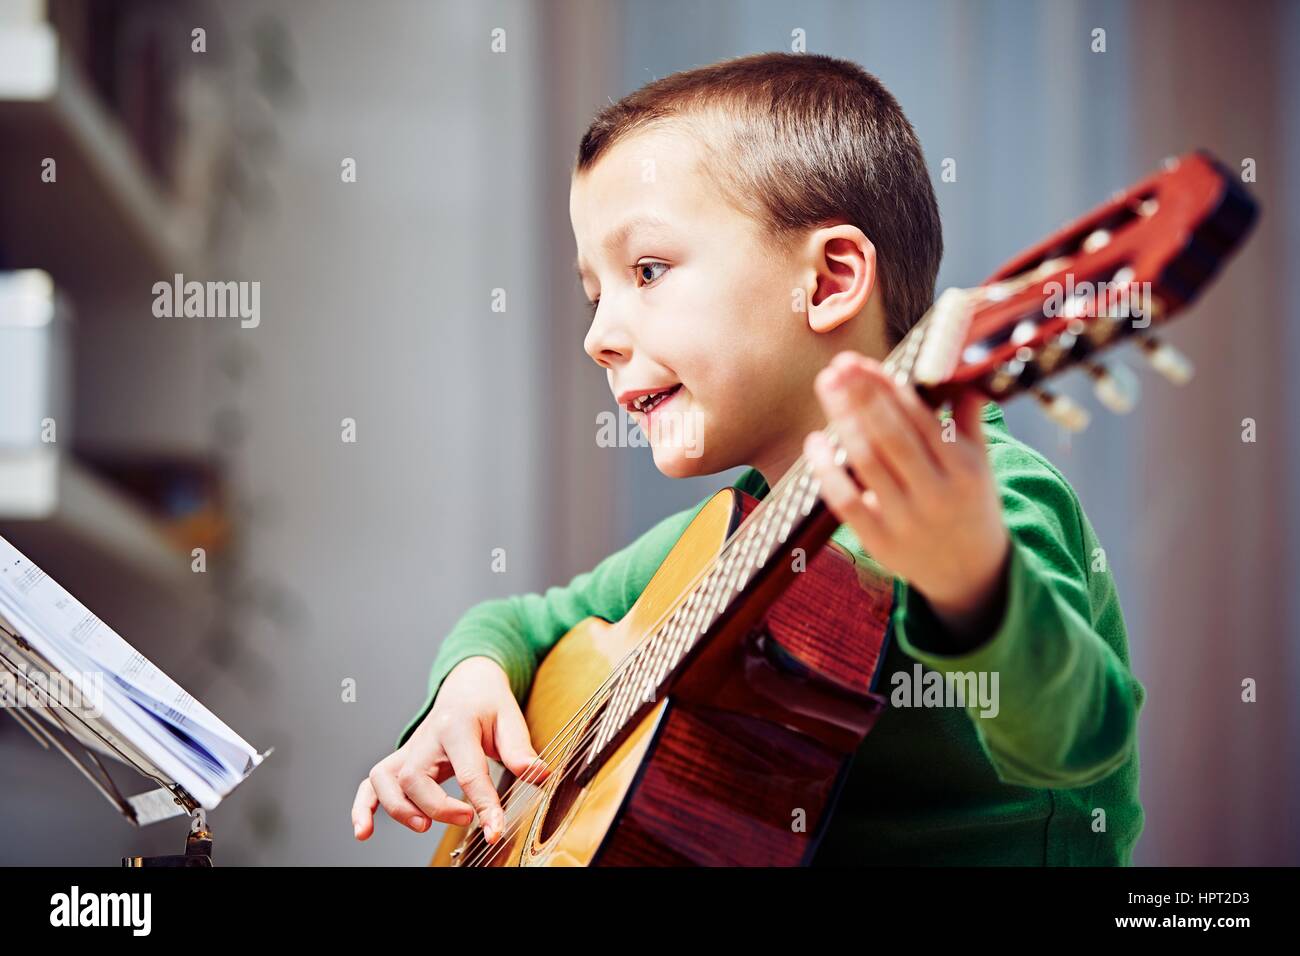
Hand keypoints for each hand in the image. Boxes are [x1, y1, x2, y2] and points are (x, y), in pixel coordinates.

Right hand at [351, 656, 549, 843]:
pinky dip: (363, 807)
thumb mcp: (510, 718)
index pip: (467, 771)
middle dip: (438, 807)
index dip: (483, 804)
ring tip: (423, 826)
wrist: (467, 685)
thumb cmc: (488, 704)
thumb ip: (520, 749)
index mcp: (456, 725)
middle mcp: (426, 737)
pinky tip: (364, 831)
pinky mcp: (401, 760)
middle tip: (468, 819)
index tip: (494, 830)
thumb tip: (538, 775)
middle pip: (416, 778)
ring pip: (386, 780)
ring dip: (399, 808)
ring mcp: (409, 750)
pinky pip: (370, 783)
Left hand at [805, 351, 1010, 644]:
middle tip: (838, 366)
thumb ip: (966, 418)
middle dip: (861, 397)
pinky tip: (815, 441)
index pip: (920, 419)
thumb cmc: (968, 503)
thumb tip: (960, 371)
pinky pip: (845, 501)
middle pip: (889, 436)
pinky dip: (826, 470)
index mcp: (962, 468)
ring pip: (866, 463)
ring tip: (827, 387)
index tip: (862, 363)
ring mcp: (906, 520)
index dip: (887, 388)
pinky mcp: (879, 542)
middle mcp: (935, 493)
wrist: (971, 572)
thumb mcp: (978, 462)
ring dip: (842, 421)